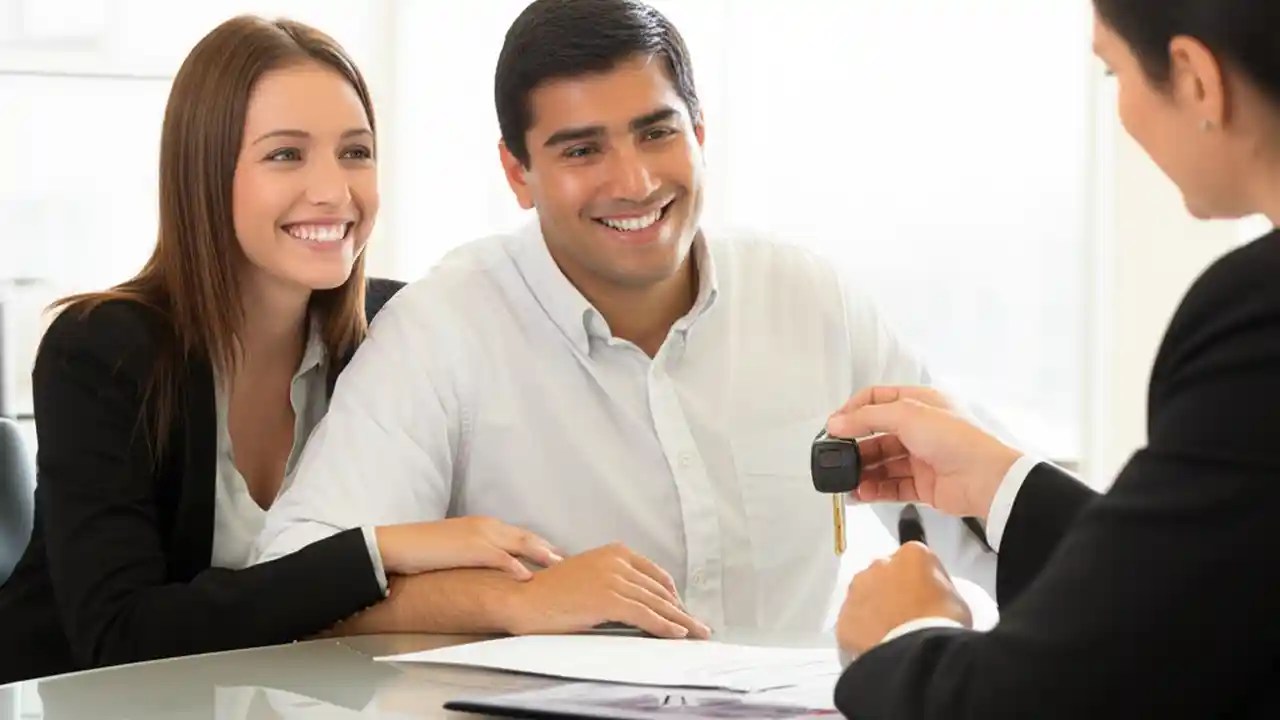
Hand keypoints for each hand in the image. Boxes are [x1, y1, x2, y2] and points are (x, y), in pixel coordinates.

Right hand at [375, 517, 562, 578]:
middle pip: (524, 536)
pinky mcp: (471, 549)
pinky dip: (516, 566)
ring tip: (559, 565)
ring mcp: (479, 535)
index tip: (551, 552)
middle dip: (546, 547)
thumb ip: (471, 553)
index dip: (535, 543)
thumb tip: (482, 567)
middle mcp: (484, 525)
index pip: (515, 533)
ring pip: (519, 543)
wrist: (395, 545)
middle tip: (566, 559)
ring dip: (541, 554)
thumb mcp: (452, 548)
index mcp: (479, 524)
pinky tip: (528, 576)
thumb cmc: (419, 549)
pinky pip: (501, 558)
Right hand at [497, 543, 712, 639]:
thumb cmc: (550, 592)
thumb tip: (638, 601)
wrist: (523, 597)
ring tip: (698, 633)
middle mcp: (617, 561)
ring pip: (657, 604)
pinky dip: (664, 627)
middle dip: (682, 610)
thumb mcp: (588, 577)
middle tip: (700, 625)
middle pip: (659, 590)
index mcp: (614, 552)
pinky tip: (678, 635)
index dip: (673, 595)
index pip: (654, 575)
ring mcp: (614, 579)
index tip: (684, 609)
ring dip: (681, 621)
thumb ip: (614, 582)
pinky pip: (645, 616)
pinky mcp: (609, 599)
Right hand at [827, 386, 1019, 520]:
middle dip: (855, 446)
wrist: (987, 479)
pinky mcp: (924, 485)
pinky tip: (861, 493)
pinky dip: (875, 490)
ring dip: (863, 471)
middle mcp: (920, 428)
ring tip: (846, 481)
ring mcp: (922, 457)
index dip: (853, 410)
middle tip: (835, 457)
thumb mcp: (907, 415)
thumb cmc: (956, 438)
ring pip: (883, 463)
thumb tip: (836, 422)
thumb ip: (867, 418)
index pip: (877, 399)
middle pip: (877, 434)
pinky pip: (892, 486)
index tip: (833, 425)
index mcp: (919, 403)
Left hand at [836, 542, 971, 656]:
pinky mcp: (843, 617)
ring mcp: (856, 590)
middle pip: (884, 573)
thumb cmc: (944, 623)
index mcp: (911, 554)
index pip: (914, 560)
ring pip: (864, 595)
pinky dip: (861, 631)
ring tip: (888, 633)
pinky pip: (852, 621)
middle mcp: (878, 564)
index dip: (920, 579)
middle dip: (892, 589)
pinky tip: (874, 647)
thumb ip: (936, 588)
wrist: (914, 653)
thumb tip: (927, 594)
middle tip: (905, 615)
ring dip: (873, 608)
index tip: (926, 597)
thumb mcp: (955, 599)